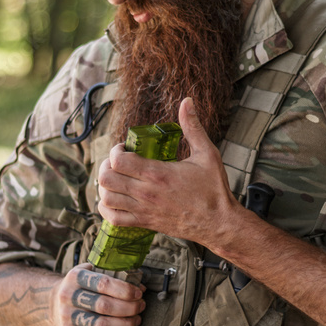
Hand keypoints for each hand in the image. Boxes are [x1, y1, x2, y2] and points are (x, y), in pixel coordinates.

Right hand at [50, 263, 144, 325]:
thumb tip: (139, 286)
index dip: (124, 290)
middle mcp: (69, 296)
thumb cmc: (82, 287)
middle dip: (129, 308)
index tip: (139, 293)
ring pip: (102, 325)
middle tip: (141, 307)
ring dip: (125, 325)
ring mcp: (68, 317)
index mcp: (76, 277)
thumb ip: (112, 275)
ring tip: (136, 320)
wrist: (54, 303)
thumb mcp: (90, 272)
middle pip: (104, 306)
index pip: (103, 283)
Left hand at [96, 97, 238, 246]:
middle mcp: (146, 193)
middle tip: (118, 162)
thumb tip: (187, 102)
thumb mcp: (207, 153)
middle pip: (106, 178)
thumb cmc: (214, 190)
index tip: (126, 148)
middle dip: (107, 166)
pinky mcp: (145, 223)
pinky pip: (114, 219)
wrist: (219, 223)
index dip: (116, 150)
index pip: (118, 160)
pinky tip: (116, 199)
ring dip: (106, 186)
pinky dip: (107, 208)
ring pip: (106, 198)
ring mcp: (144, 210)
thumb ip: (193, 127)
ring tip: (117, 179)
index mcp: (158, 173)